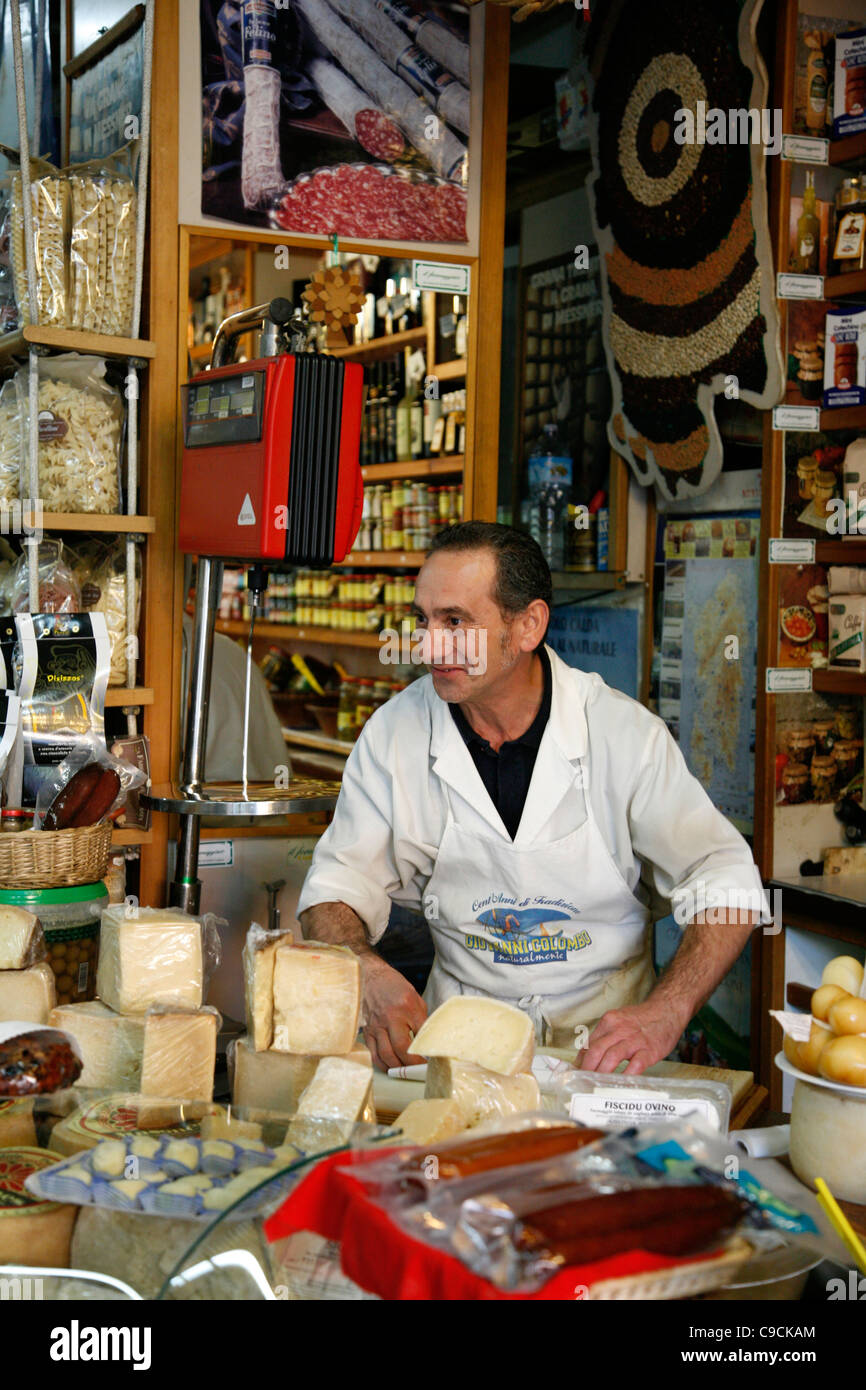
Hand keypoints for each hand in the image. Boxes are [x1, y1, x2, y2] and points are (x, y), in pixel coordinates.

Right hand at [360, 953, 426, 1070]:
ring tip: (406, 1072)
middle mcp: (391, 1016)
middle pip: (401, 1048)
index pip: (421, 1033)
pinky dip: (382, 1064)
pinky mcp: (367, 1030)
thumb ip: (421, 1018)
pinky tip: (390, 1068)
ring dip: (398, 1068)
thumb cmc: (394, 986)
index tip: (434, 1059)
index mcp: (407, 1006)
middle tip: (420, 1071)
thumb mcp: (414, 997)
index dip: (428, 1049)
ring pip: (386, 1054)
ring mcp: (377, 1025)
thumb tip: (428, 1039)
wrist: (371, 976)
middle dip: (412, 1064)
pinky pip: (373, 1053)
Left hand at [577, 999, 685, 1074]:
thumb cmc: (640, 1020)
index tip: (578, 1073)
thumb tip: (585, 1057)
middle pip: (596, 1051)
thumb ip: (603, 1037)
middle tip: (584, 1082)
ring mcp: (634, 1040)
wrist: (667, 1010)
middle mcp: (619, 1029)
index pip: (589, 1043)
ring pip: (612, 1057)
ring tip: (597, 1086)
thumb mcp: (618, 1021)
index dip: (581, 1061)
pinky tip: (621, 1084)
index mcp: (609, 1021)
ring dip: (602, 1074)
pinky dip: (626, 1076)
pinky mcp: (649, 1050)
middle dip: (587, 1069)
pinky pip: (635, 1065)